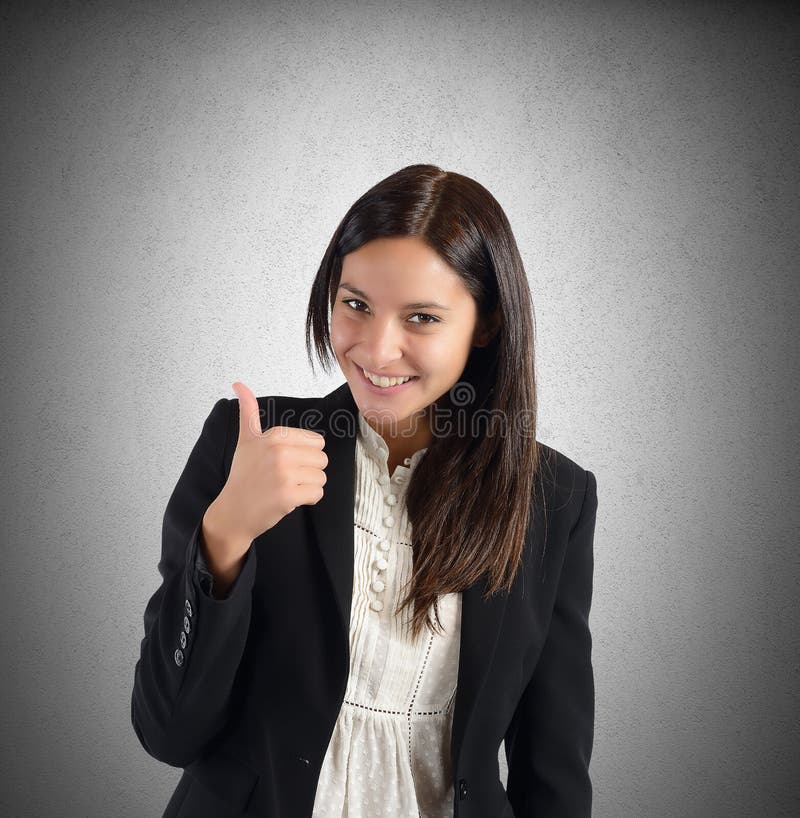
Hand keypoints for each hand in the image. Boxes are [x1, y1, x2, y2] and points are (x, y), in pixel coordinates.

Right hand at [203, 381, 327, 566]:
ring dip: (308, 486)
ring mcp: (284, 474)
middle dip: (308, 471)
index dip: (304, 455)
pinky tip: (289, 499)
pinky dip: (307, 499)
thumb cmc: (243, 476)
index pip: (316, 441)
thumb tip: (239, 383)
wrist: (233, 510)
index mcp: (275, 436)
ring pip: (321, 477)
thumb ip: (248, 412)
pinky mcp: (288, 496)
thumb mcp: (246, 440)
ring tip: (286, 487)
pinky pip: (317, 494)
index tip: (283, 462)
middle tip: (286, 477)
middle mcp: (280, 452)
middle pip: (322, 459)